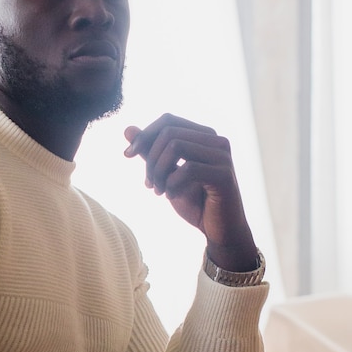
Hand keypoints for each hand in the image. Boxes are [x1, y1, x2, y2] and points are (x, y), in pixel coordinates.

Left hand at [123, 114, 257, 271]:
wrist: (220, 231)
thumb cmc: (196, 202)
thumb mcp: (166, 174)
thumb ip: (150, 152)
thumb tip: (128, 129)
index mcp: (204, 136)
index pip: (168, 120)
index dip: (144, 135)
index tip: (127, 155)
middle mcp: (216, 140)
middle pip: (169, 132)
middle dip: (150, 158)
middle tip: (148, 183)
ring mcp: (222, 156)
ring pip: (175, 146)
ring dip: (159, 171)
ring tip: (158, 190)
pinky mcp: (224, 175)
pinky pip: (188, 169)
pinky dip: (172, 184)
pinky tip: (172, 196)